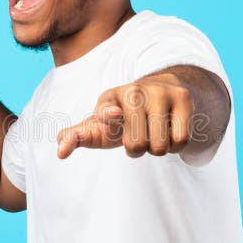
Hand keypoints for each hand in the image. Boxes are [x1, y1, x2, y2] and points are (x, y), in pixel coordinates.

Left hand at [56, 74, 193, 158]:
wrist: (159, 93)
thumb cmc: (121, 118)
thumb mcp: (98, 126)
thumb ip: (77, 137)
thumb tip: (60, 151)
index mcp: (108, 98)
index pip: (107, 108)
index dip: (110, 113)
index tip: (115, 114)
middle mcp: (134, 91)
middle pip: (137, 144)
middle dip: (137, 149)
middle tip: (138, 136)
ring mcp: (159, 92)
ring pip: (161, 145)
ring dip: (157, 148)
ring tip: (153, 132)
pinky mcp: (182, 97)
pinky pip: (181, 140)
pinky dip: (175, 146)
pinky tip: (169, 131)